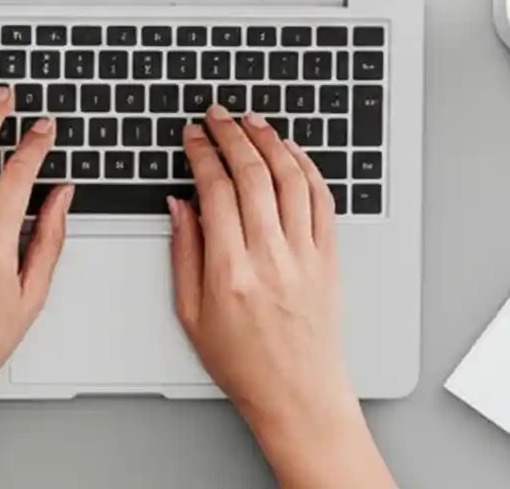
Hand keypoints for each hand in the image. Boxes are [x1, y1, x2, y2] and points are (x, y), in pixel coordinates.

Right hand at [170, 105, 394, 488]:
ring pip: (291, 178)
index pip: (215, 190)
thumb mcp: (192, 314)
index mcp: (230, 271)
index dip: (201, 153)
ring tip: (253, 122)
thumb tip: (180, 204)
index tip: (193, 136)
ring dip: (270, 141)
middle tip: (217, 115)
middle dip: (231, 134)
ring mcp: (305, 255)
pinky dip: (307, 168)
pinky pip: (321, 200)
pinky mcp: (329, 258)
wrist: (298, 393)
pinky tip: (292, 153)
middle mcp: (270, 257)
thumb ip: (184, 253)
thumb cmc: (243, 363)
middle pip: (253, 174)